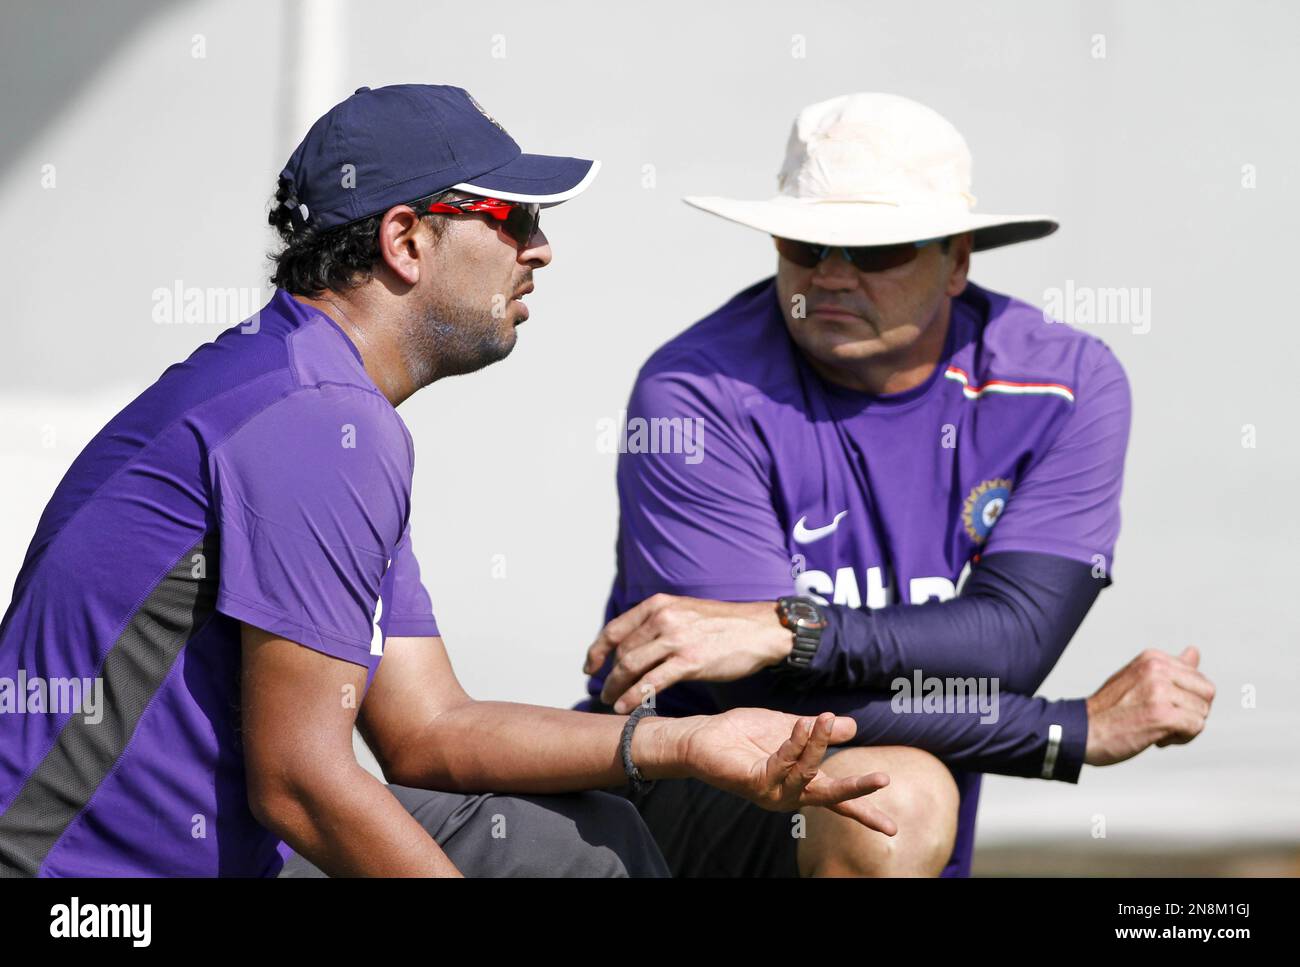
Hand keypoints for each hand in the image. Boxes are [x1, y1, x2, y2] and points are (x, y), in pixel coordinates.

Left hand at [584, 593, 791, 712]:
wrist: (760, 629)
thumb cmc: (724, 625)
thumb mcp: (685, 612)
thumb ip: (660, 624)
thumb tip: (635, 646)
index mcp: (658, 605)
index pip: (614, 629)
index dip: (597, 651)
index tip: (590, 667)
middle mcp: (663, 619)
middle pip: (621, 652)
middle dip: (608, 675)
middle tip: (603, 691)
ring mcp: (676, 639)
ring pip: (631, 667)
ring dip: (615, 688)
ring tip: (610, 702)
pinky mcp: (689, 661)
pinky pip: (651, 682)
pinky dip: (633, 697)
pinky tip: (625, 707)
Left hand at [665, 709, 895, 834]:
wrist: (703, 736)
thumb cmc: (743, 734)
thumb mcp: (789, 728)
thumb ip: (818, 732)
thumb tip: (853, 727)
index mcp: (800, 784)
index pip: (837, 800)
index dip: (864, 812)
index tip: (892, 829)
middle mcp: (789, 794)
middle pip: (830, 796)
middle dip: (857, 789)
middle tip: (883, 779)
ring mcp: (773, 791)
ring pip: (808, 772)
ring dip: (819, 744)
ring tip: (825, 719)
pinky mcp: (756, 783)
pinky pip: (783, 762)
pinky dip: (795, 743)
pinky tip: (802, 725)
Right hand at [1084, 646, 1214, 766]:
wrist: (1079, 731)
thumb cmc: (1109, 710)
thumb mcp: (1139, 678)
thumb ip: (1170, 667)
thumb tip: (1194, 653)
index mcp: (1153, 658)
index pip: (1198, 678)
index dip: (1185, 699)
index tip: (1159, 706)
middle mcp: (1157, 669)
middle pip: (1207, 693)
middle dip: (1191, 712)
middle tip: (1163, 721)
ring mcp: (1160, 691)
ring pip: (1202, 712)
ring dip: (1184, 728)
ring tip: (1155, 729)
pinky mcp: (1162, 715)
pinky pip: (1195, 727)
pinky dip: (1181, 738)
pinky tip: (1157, 739)